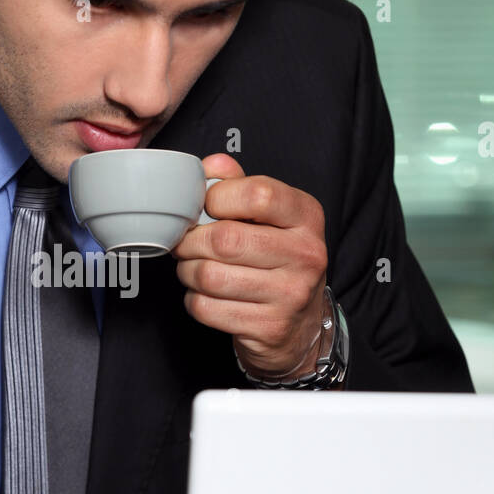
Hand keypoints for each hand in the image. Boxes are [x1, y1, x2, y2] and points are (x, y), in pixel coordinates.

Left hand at [171, 153, 328, 376]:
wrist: (301, 324)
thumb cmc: (277, 261)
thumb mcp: (269, 216)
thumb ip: (239, 185)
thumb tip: (210, 166)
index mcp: (306, 217)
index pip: (258, 194)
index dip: (217, 198)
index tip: (206, 207)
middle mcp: (306, 254)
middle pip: (225, 239)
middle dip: (191, 241)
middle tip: (186, 243)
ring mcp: (290, 294)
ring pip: (210, 276)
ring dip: (188, 271)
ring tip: (193, 268)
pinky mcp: (269, 327)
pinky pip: (207, 308)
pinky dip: (194, 300)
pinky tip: (206, 294)